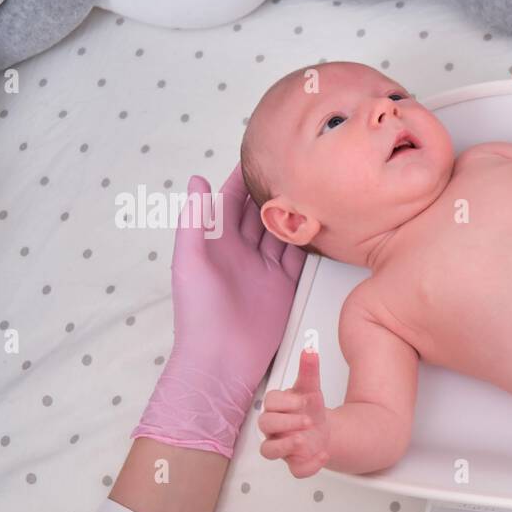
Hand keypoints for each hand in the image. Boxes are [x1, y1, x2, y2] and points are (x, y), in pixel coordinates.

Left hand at [132, 166, 306, 457]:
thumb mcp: (190, 261)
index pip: (230, 200)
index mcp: (216, 241)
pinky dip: (308, 240)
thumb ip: (196, 222)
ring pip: (282, 230)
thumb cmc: (198, 313)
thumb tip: (197, 179)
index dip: (243, 177)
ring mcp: (264, 268)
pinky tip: (321, 222)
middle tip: (296, 165)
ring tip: (313, 187)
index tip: (261, 153)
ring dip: (294, 211)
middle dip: (275, 189)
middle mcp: (241, 251)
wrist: (220, 359)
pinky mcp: (284, 285)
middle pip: (260, 211)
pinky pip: (299, 256)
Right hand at [259, 349, 329, 477]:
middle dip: (286, 423)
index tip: (303, 401)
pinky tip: (323, 455)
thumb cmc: (309, 409)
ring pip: (269, 451)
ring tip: (305, 439)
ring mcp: (283, 447)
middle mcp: (275, 429)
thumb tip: (310, 350)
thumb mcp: (311, 389)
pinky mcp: (296, 463)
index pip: (270, 403)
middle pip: (265, 425)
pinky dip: (309, 465)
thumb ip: (310, 370)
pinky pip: (296, 470)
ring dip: (285, 446)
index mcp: (277, 408)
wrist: (324, 430)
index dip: (285, 403)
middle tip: (308, 420)